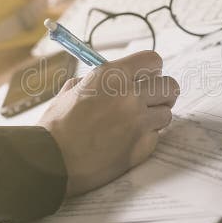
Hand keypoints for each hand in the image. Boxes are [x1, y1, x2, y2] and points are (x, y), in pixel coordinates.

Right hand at [39, 51, 178, 196]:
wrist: (51, 162)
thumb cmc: (55, 127)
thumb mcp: (71, 91)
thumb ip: (97, 82)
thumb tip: (110, 79)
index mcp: (111, 76)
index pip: (153, 60)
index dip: (152, 69)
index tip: (148, 77)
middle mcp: (130, 96)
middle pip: (170, 86)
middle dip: (163, 93)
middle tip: (151, 100)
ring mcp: (139, 123)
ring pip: (166, 113)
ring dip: (155, 117)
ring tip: (135, 124)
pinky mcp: (142, 147)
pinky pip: (156, 137)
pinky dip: (145, 139)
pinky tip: (126, 142)